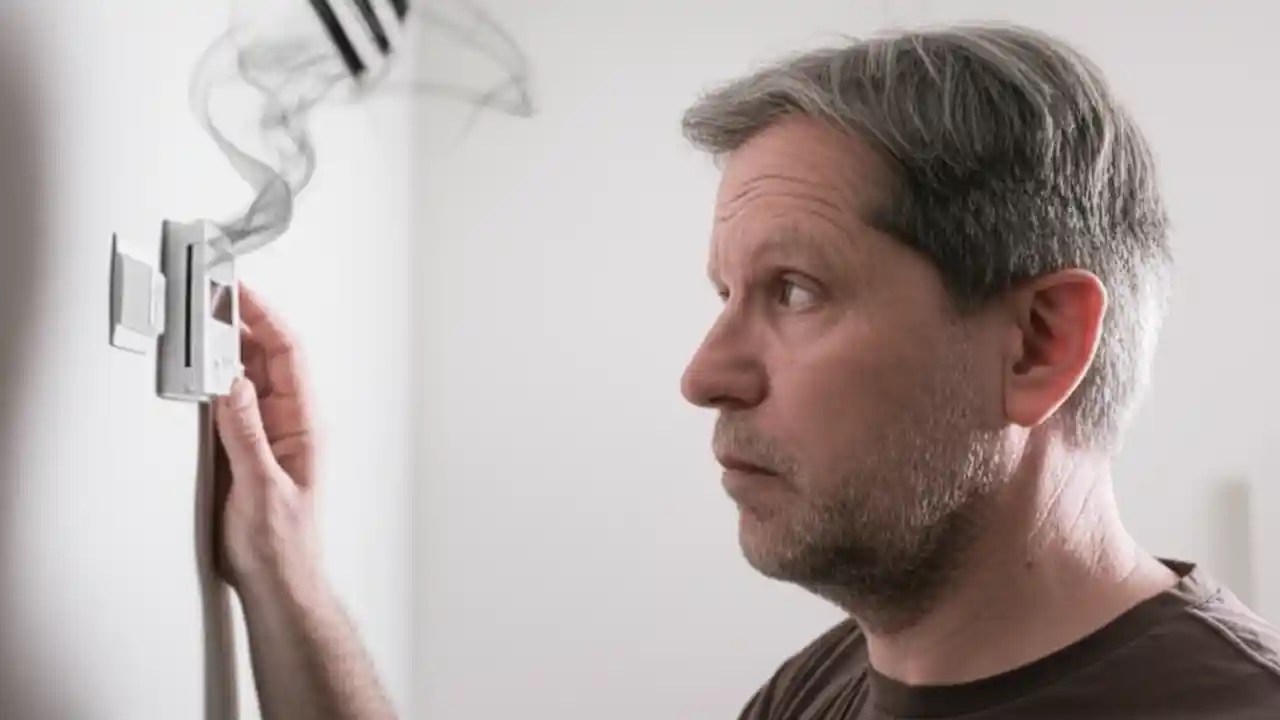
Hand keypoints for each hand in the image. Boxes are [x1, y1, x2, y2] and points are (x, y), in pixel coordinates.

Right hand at [213, 285, 321, 598]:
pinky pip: (231, 403)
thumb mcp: (262, 486)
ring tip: (203, 323)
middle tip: (213, 297)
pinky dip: (215, 381)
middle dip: (243, 324)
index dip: (267, 318)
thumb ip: (246, 433)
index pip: (289, 356)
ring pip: (248, 377)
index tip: (241, 293)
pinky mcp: (246, 448)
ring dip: (228, 350)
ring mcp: (268, 434)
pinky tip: (199, 370)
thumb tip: (232, 384)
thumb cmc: (282, 544)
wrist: (276, 583)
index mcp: (305, 425)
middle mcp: (290, 423)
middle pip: (268, 358)